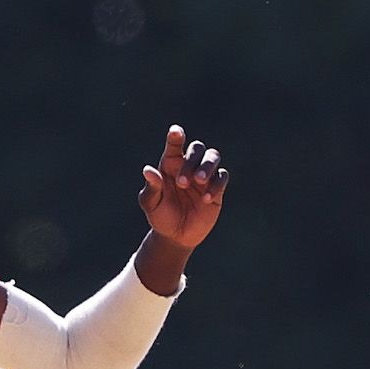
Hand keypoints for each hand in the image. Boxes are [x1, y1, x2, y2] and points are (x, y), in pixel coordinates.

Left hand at [139, 126, 228, 250]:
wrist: (175, 236)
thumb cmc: (160, 215)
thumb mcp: (151, 203)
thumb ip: (151, 187)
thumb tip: (147, 170)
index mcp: (170, 164)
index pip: (174, 145)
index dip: (175, 136)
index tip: (175, 132)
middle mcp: (189, 165)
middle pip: (197, 148)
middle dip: (191, 161)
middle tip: (181, 182)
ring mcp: (204, 176)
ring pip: (213, 157)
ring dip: (207, 166)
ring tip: (199, 181)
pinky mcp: (217, 188)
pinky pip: (222, 177)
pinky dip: (216, 184)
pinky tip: (206, 198)